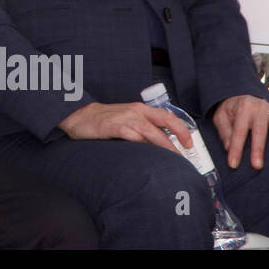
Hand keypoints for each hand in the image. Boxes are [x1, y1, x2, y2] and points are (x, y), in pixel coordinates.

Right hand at [58, 101, 194, 154]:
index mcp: (140, 109)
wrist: (79, 116)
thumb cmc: (104, 121)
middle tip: (186, 155)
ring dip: (165, 147)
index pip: (168, 116)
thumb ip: (142, 128)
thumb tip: (161, 144)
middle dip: (179, 139)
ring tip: (172, 160)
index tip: (189, 143)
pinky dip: (143, 146)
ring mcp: (125, 118)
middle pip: (165, 122)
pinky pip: (133, 137)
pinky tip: (148, 155)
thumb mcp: (127, 119)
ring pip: (152, 132)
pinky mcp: (114, 127)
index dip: (182, 129)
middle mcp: (136, 111)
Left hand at [212, 94, 268, 169]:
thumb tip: (229, 147)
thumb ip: (225, 131)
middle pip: (258, 130)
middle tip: (257, 165)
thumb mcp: (221, 117)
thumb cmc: (231, 111)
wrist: (240, 96)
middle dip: (258, 148)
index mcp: (242, 109)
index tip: (233, 164)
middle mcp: (258, 108)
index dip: (236, 149)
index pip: (238, 132)